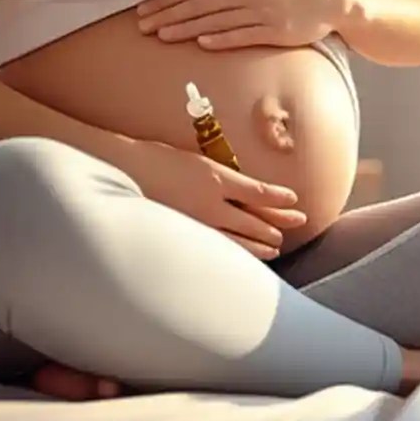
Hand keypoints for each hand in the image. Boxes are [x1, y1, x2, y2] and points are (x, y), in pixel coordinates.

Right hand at [117, 139, 306, 259]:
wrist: (122, 172)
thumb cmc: (157, 160)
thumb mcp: (196, 161)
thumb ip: (221, 176)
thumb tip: (242, 187)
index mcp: (216, 177)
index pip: (259, 191)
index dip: (279, 197)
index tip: (295, 199)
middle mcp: (212, 202)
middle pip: (255, 218)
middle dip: (278, 222)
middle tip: (298, 223)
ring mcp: (199, 222)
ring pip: (240, 239)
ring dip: (261, 244)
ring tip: (276, 248)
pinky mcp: (186, 235)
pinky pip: (218, 249)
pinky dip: (235, 255)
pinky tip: (243, 260)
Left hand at [135, 0, 346, 49]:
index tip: (145, 9)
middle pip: (199, 4)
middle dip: (167, 15)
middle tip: (142, 27)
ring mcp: (260, 11)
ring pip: (215, 20)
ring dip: (186, 28)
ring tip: (162, 36)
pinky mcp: (274, 30)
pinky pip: (243, 34)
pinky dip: (221, 38)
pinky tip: (201, 43)